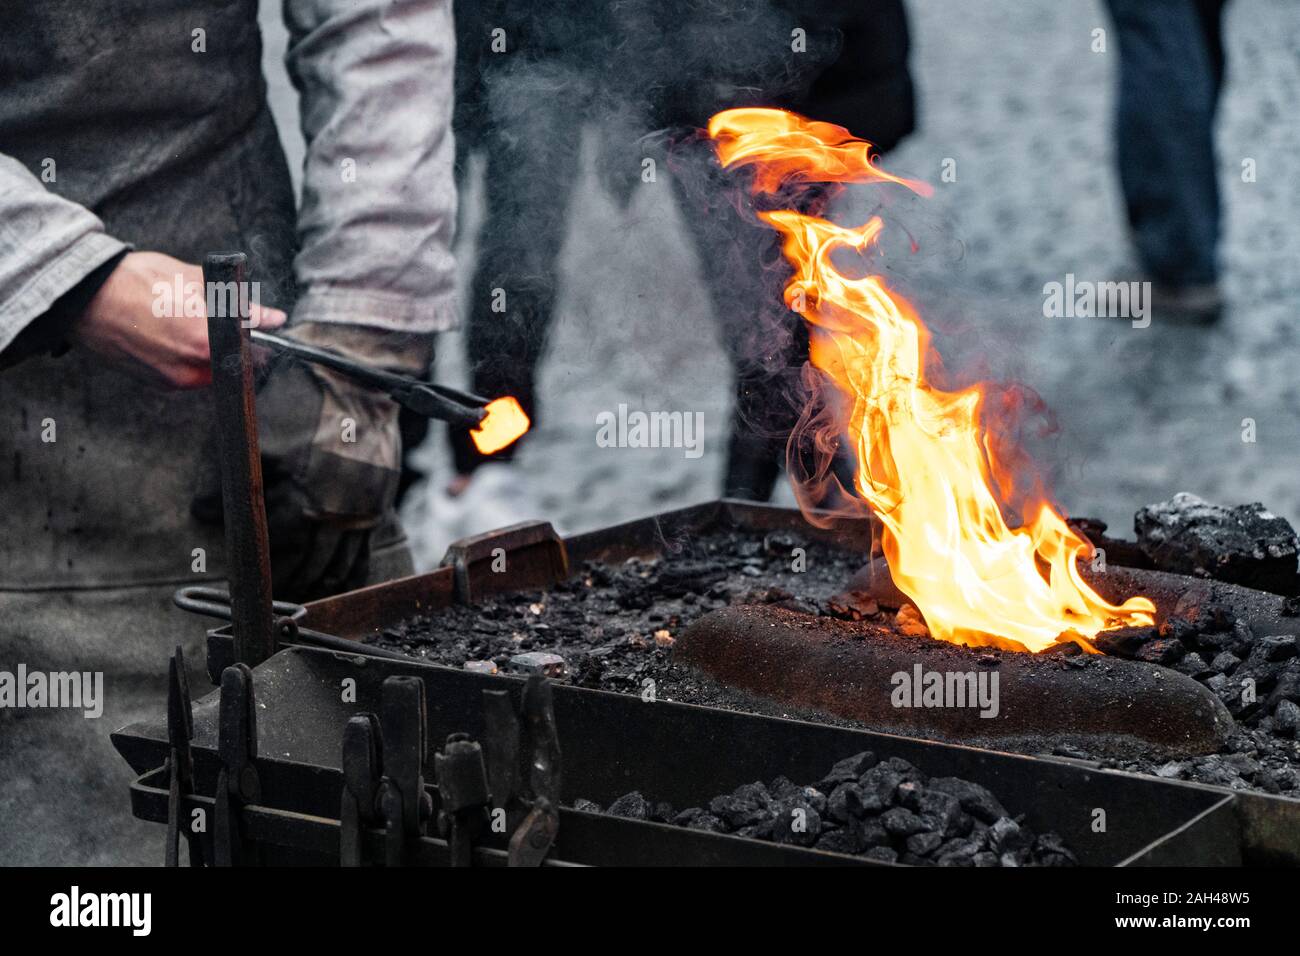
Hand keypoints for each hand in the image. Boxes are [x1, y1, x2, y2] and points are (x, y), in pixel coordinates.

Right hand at [71, 251, 285, 388]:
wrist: (82, 298)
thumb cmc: (132, 282)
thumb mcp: (190, 279)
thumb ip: (236, 301)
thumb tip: (269, 315)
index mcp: (204, 341)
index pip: (253, 347)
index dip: (261, 333)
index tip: (267, 324)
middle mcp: (190, 368)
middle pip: (235, 362)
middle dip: (237, 342)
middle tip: (221, 317)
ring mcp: (173, 380)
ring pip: (212, 369)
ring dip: (212, 350)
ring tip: (188, 321)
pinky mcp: (158, 384)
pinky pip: (188, 373)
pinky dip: (189, 356)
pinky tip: (173, 333)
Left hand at [193, 323, 431, 600]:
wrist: (357, 376)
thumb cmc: (302, 398)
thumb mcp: (258, 435)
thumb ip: (232, 478)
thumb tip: (205, 508)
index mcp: (302, 499)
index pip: (266, 541)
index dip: (241, 546)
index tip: (225, 544)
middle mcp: (334, 514)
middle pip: (304, 566)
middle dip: (280, 578)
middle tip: (261, 583)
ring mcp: (360, 513)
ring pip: (336, 568)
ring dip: (312, 582)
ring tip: (292, 587)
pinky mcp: (378, 505)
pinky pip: (362, 554)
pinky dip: (346, 573)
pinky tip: (332, 578)